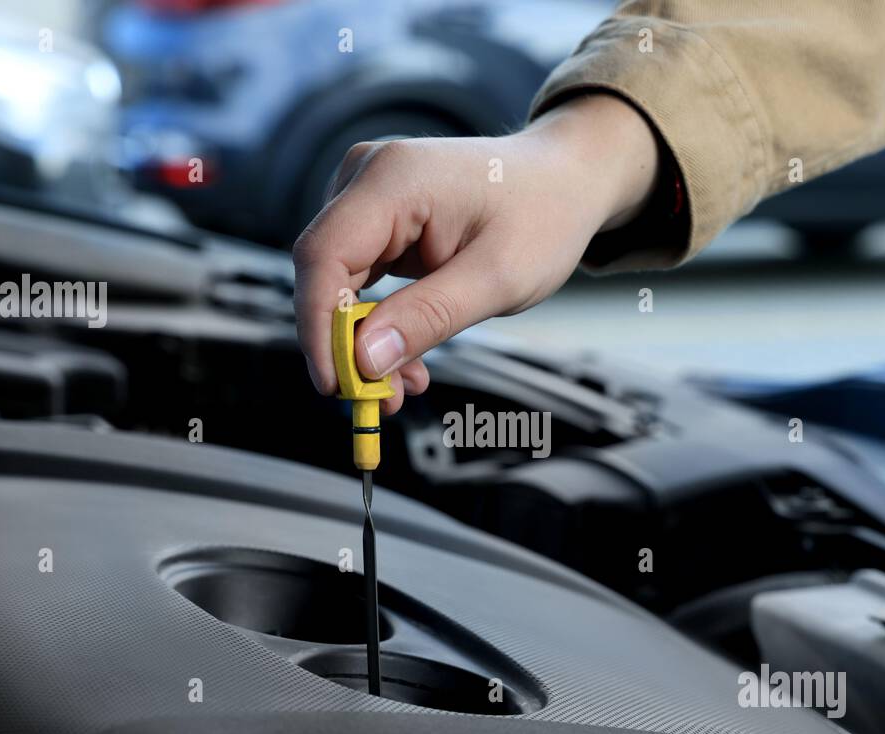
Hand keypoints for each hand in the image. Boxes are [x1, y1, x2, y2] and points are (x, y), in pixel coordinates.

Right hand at [293, 93, 659, 412]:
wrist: (565, 181)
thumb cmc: (543, 216)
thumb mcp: (497, 278)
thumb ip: (429, 317)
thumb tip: (364, 360)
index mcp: (393, 179)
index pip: (322, 256)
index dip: (318, 326)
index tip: (337, 385)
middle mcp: (368, 178)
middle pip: (324, 273)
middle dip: (346, 346)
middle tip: (382, 403)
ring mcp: (368, 196)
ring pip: (337, 285)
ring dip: (364, 343)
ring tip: (406, 386)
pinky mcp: (377, 219)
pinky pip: (357, 281)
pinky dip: (378, 325)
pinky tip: (406, 358)